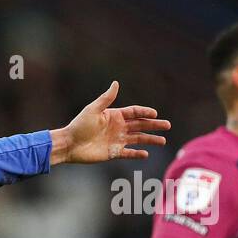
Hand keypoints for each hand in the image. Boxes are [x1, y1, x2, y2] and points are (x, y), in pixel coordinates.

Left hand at [49, 81, 169, 164]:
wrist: (69, 144)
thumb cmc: (79, 125)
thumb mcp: (93, 110)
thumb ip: (106, 98)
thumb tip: (116, 83)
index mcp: (114, 116)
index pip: (134, 113)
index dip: (145, 113)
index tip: (155, 114)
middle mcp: (118, 127)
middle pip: (140, 125)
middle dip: (154, 125)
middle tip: (167, 126)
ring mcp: (116, 140)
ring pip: (138, 139)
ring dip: (150, 139)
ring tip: (163, 141)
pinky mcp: (113, 152)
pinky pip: (128, 153)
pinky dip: (137, 154)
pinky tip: (146, 153)